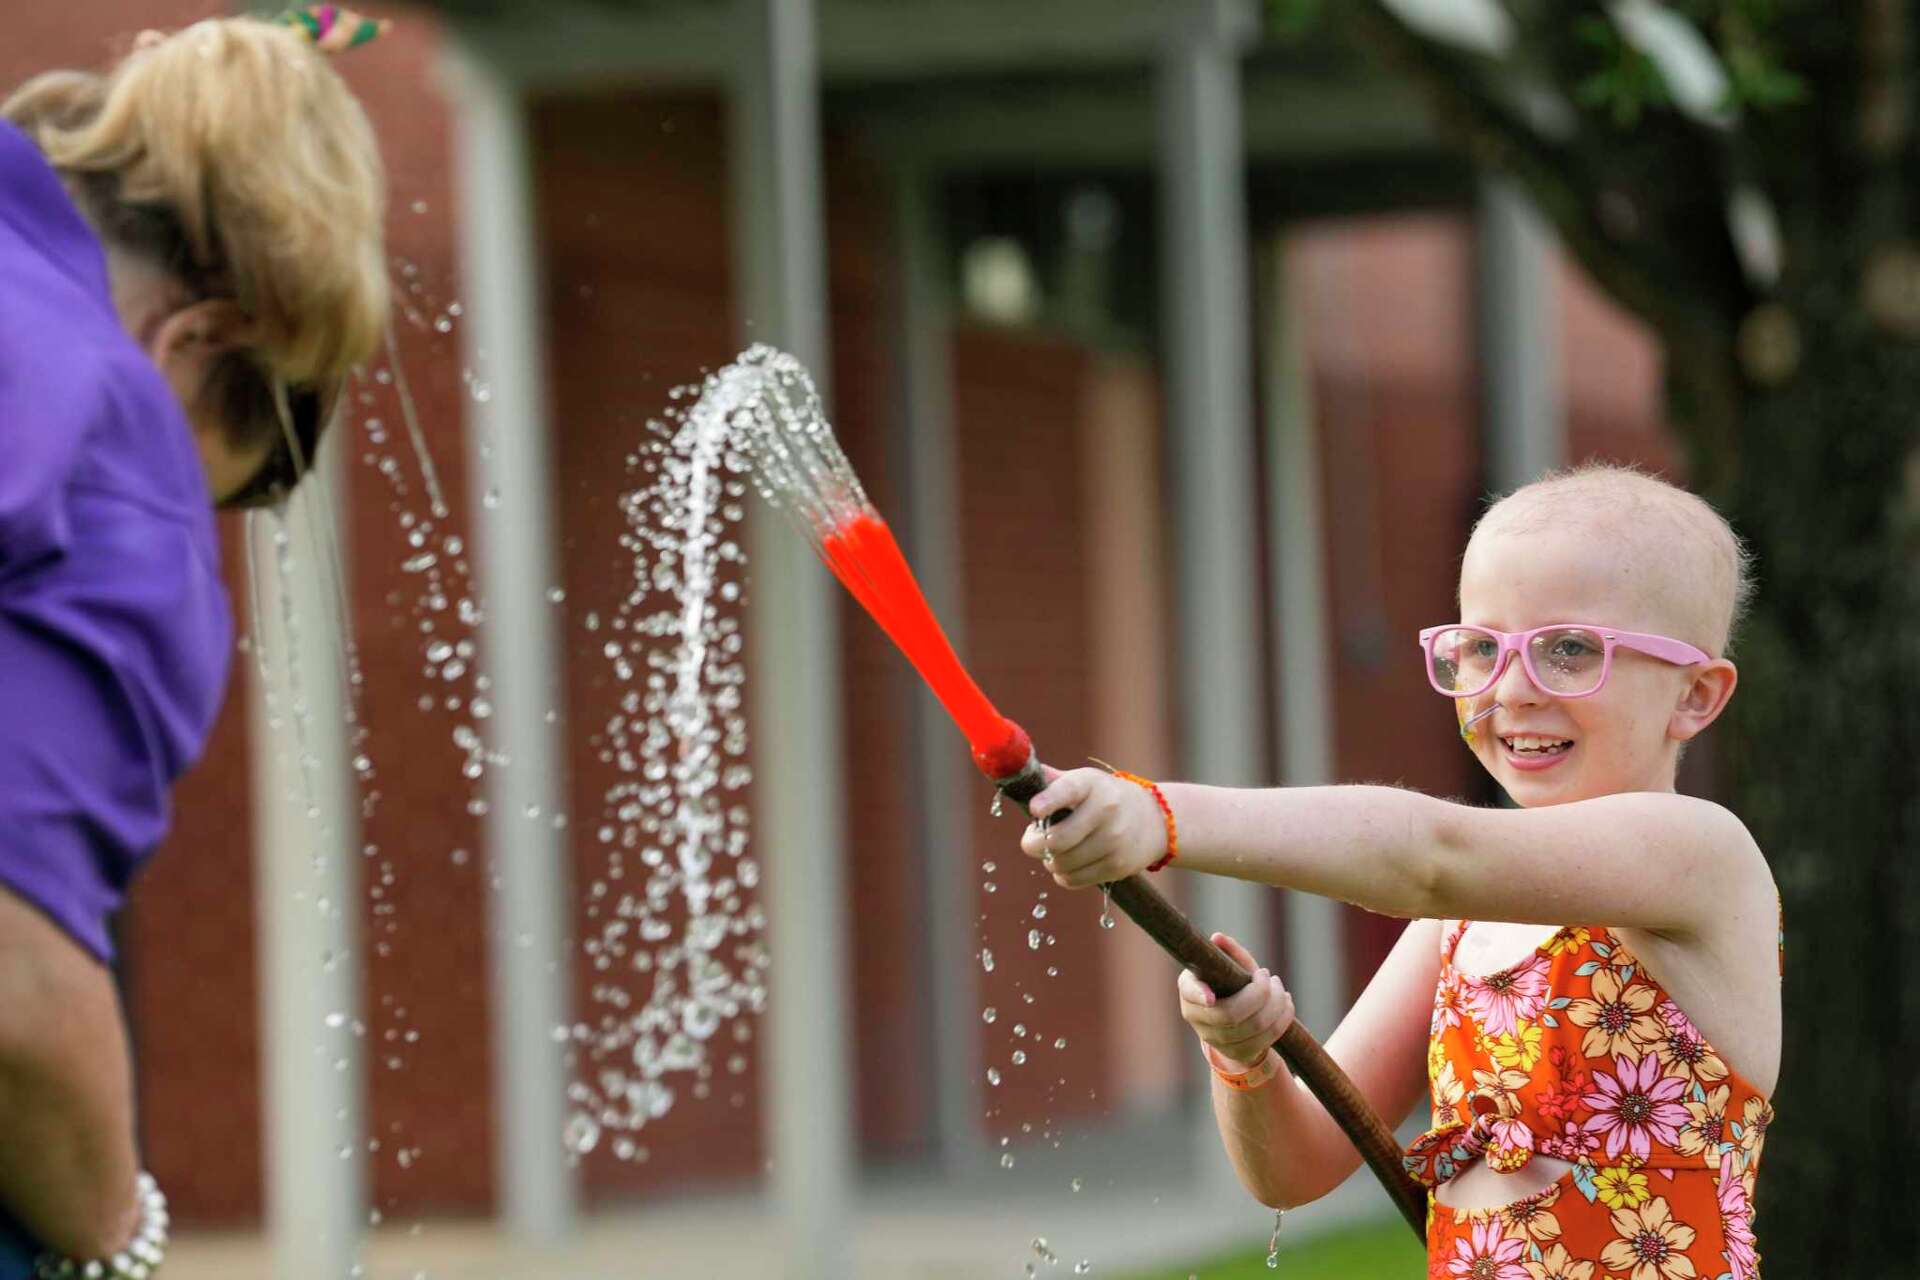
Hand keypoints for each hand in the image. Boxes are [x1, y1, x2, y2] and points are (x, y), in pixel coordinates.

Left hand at [1018, 766, 1166, 888]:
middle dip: (1034, 843)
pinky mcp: (1118, 866)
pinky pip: (1073, 879)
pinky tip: (1068, 863)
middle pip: (1056, 840)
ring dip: (1049, 860)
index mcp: (1091, 784)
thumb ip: (1052, 781)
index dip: (1048, 801)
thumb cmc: (1105, 797)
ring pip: (1061, 863)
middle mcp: (1106, 810)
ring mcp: (1114, 840)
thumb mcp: (1084, 781)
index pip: (1068, 791)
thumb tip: (1019, 774)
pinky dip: (1062, 875)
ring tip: (1054, 851)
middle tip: (1032, 840)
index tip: (1034, 810)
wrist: (1154, 819)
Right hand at [1178, 933, 1294, 1066]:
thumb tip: (1218, 938)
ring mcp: (1218, 1041)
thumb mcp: (1225, 967)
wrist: (1232, 1021)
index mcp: (1189, 992)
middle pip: (1232, 1013)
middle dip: (1259, 992)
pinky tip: (1285, 1002)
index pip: (1191, 994)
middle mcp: (1199, 1020)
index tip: (1211, 997)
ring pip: (1255, 1025)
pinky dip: (1283, 1017)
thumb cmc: (1227, 984)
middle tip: (1267, 975)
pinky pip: (1269, 1037)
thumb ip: (1227, 952)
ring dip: (1275, 1002)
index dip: (1199, 996)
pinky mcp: (1240, 1053)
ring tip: (1278, 986)